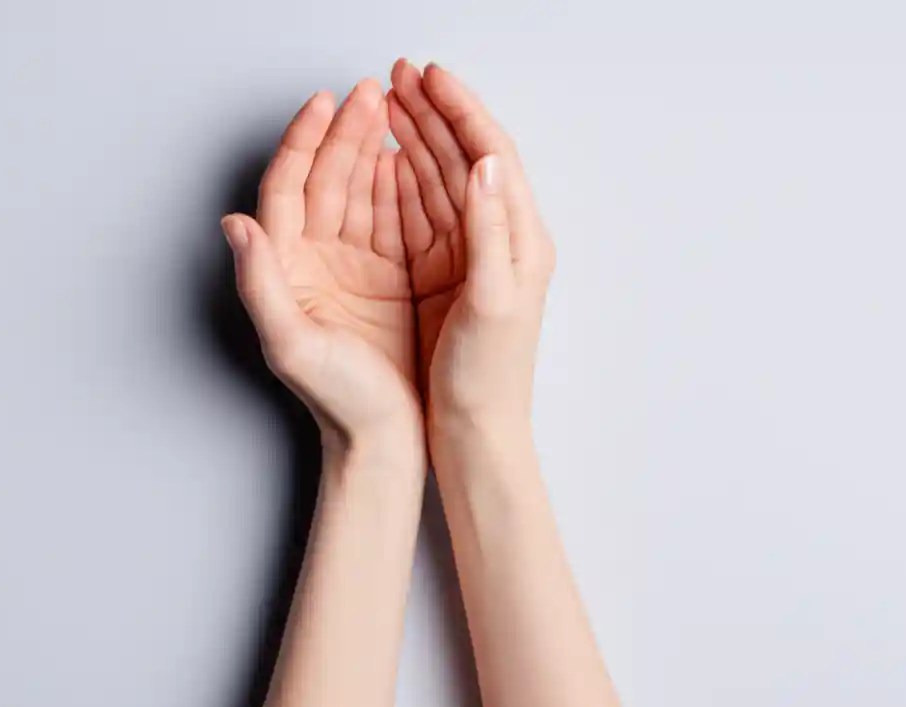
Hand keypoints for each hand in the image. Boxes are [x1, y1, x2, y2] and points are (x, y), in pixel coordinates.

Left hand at [222, 79, 423, 449]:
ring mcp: (349, 267)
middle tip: (370, 92)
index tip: (325, 104)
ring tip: (391, 110)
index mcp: (286, 269)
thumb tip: (236, 225)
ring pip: (357, 192)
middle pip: (324, 180)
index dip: (303, 142)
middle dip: (344, 132)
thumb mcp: (293, 345)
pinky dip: (397, 185)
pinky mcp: (384, 279)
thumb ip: (261, 283)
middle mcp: (312, 261)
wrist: (382, 442)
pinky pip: (388, 218)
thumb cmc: (338, 402)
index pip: (287, 188)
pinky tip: (409, 160)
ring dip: (371, 150)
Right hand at [388, 60, 555, 425]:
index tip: (431, 76)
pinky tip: (385, 163)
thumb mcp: (494, 300)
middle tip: (400, 75)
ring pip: (441, 181)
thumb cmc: (488, 376)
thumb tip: (486, 162)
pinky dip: (403, 182)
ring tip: (389, 104)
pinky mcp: (446, 276)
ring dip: (417, 138)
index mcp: (520, 239)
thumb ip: (491, 229)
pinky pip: (423, 215)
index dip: (461, 110)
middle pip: (465, 157)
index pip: (491, 155)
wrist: (476, 432)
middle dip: (434, 112)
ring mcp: (471, 257)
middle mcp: (500, 240)